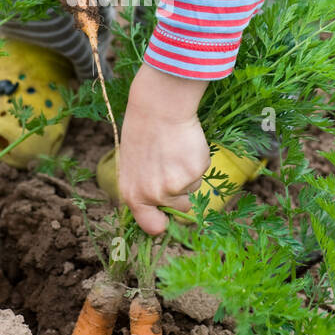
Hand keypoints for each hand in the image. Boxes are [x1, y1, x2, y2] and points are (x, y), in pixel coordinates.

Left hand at [118, 63, 210, 234]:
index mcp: (133, 195)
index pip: (152, 227)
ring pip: (193, 189)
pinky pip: (202, 172)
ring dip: (189, 174)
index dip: (164, 222)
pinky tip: (185, 143)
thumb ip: (144, 188)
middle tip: (175, 168)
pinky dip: (197, 159)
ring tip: (175, 150)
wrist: (158, 107)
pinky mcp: (194, 172)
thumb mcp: (133, 165)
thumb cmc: (143, 131)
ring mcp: (175, 186)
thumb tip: (161, 208)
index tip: (169, 216)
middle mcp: (153, 195)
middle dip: (182, 193)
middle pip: (181, 209)